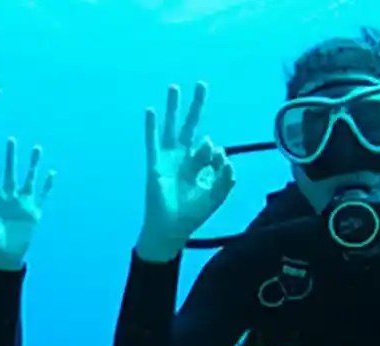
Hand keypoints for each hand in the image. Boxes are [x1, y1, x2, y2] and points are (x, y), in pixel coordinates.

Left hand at [0, 137, 54, 271]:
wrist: (4, 257)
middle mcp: (9, 198)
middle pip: (11, 172)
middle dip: (11, 156)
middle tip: (11, 139)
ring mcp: (23, 204)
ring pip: (29, 179)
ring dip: (33, 164)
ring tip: (37, 147)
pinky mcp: (34, 212)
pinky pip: (42, 196)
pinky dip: (47, 185)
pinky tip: (51, 173)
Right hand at [136, 82, 235, 262]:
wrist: (170, 229)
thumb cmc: (191, 216)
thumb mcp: (215, 197)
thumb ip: (225, 180)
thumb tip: (227, 159)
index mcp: (198, 166)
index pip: (211, 148)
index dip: (218, 155)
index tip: (220, 166)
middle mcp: (183, 158)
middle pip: (190, 126)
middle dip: (196, 106)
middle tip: (201, 83)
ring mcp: (168, 160)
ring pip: (171, 128)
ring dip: (173, 108)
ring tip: (174, 87)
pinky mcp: (155, 164)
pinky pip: (153, 141)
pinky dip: (152, 126)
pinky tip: (152, 110)